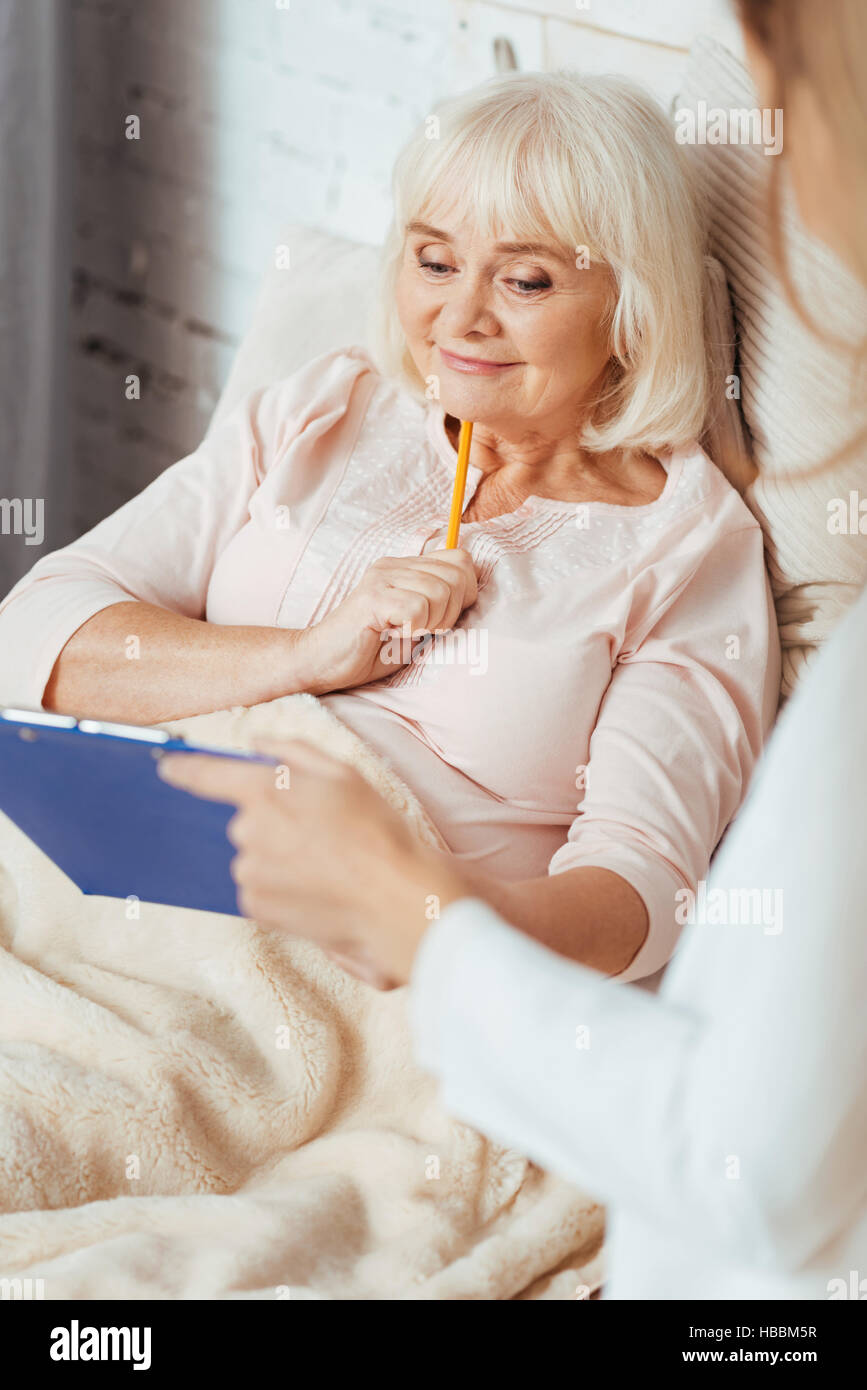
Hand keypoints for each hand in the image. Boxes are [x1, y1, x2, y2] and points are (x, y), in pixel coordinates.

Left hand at [157, 737, 470, 983]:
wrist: (394, 900)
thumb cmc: (376, 830)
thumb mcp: (344, 772)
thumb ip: (291, 751)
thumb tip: (254, 745)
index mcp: (265, 790)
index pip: (207, 774)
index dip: (184, 768)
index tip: (165, 766)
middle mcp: (247, 831)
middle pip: (244, 820)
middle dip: (271, 822)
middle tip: (318, 830)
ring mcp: (248, 872)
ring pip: (252, 855)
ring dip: (277, 855)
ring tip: (324, 862)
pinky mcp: (255, 907)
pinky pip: (257, 887)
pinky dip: (279, 885)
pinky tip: (315, 886)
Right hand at [301, 548, 477, 694]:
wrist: (321, 662)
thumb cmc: (369, 649)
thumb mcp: (415, 624)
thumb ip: (438, 606)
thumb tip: (472, 596)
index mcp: (406, 567)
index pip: (461, 560)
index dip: (465, 592)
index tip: (443, 618)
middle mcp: (394, 565)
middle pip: (457, 574)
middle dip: (452, 611)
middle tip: (425, 629)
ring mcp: (382, 578)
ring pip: (440, 592)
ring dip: (432, 623)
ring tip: (406, 632)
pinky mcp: (372, 598)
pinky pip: (417, 609)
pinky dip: (413, 629)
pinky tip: (393, 634)